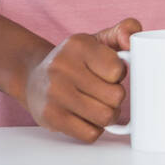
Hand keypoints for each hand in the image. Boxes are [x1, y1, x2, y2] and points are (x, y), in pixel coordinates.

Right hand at [24, 17, 140, 141]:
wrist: (33, 76)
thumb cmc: (74, 60)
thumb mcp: (98, 39)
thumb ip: (124, 30)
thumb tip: (131, 41)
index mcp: (78, 45)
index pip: (117, 70)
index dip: (119, 74)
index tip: (110, 72)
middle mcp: (62, 68)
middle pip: (115, 97)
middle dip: (116, 96)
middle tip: (105, 91)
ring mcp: (54, 94)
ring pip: (105, 117)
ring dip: (108, 114)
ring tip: (99, 104)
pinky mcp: (50, 118)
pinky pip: (91, 134)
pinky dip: (95, 129)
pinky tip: (87, 117)